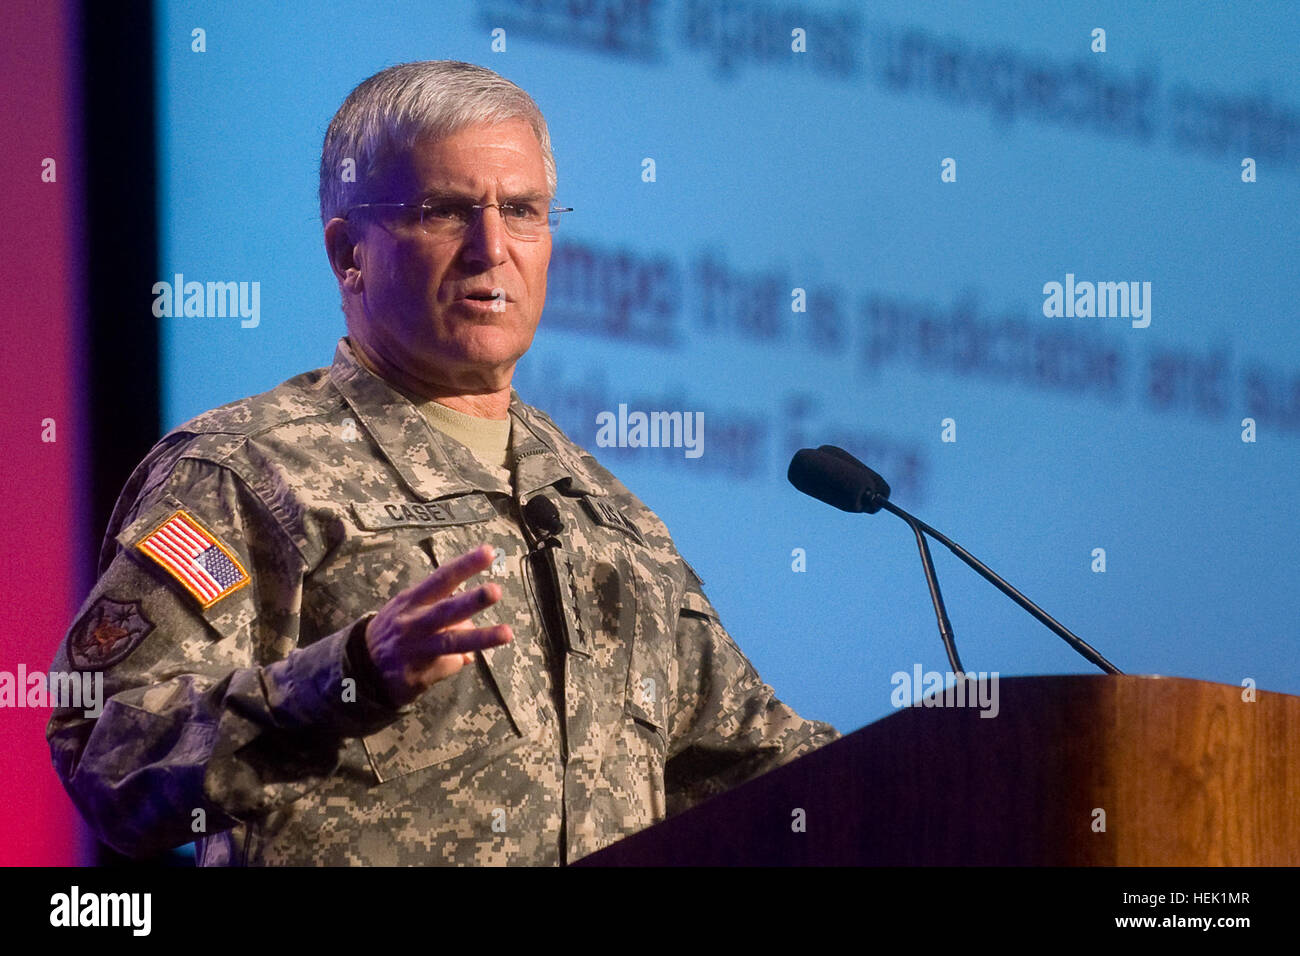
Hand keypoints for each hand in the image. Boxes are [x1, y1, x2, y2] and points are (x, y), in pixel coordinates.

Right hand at [363, 544, 511, 706]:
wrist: (361, 667)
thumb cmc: (396, 630)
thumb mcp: (412, 610)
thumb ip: (444, 609)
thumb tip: (472, 622)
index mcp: (413, 600)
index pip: (442, 578)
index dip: (465, 565)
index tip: (488, 552)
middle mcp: (413, 622)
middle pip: (445, 609)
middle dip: (471, 600)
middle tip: (495, 590)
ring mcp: (414, 649)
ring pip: (450, 643)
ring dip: (480, 638)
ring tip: (506, 633)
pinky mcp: (415, 674)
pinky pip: (446, 667)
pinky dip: (457, 663)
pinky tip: (459, 660)